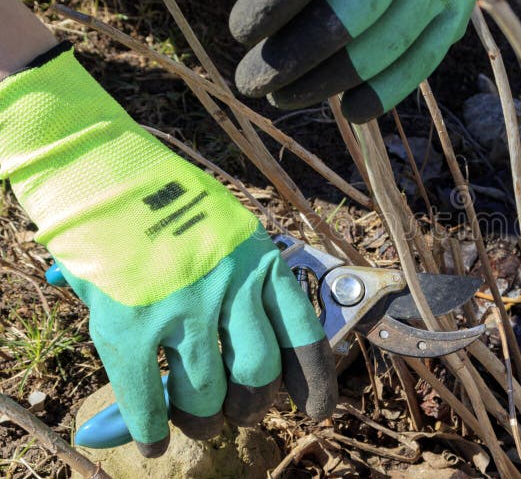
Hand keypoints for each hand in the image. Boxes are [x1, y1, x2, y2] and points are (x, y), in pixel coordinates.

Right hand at [0, 44, 336, 456]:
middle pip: (258, 376)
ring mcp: (184, 310)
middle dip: (251, 406)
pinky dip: (150, 429)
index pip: (303, 336)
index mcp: (263, 263)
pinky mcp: (134, 327)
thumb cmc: (173, 204)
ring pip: (208, 394)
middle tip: (237, 412)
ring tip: (199, 419)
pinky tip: (152, 441)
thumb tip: (265, 342)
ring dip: (203, 418)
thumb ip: (248, 284)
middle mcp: (233, 289)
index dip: (313, 381)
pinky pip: (150, 398)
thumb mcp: (230, 233)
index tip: (316, 411)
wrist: (106, 177)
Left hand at [229, 0, 476, 122]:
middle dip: (295, 55)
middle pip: (351, 12)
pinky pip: (420, 63)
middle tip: (252, 83)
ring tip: (284, 96)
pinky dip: (384, 93)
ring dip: (327, 82)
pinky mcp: (456, 15)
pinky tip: (350, 110)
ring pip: (383, 45)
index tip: (241, 32)